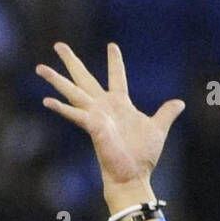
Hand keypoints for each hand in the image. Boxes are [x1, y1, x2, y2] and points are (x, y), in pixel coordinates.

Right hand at [37, 43, 184, 210]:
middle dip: (72, 61)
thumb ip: (166, 113)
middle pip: (85, 78)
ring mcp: (96, 116)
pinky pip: (74, 114)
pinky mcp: (92, 126)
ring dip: (56, 80)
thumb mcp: (158, 129)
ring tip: (39, 67)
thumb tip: (180, 103)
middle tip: (58, 44)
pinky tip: (46, 101)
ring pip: (73, 92)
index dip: (115, 62)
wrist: (133, 175)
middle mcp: (104, 107)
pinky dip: (61, 108)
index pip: (117, 77)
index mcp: (120, 104)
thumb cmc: (143, 155)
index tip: (112, 46)